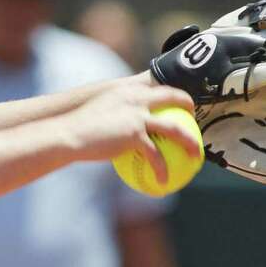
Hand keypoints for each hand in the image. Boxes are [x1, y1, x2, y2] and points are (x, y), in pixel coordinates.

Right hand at [62, 79, 198, 182]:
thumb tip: (123, 131)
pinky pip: (155, 154)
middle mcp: (136, 98)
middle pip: (172, 97)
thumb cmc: (79, 130)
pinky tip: (164, 180)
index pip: (157, 86)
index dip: (171, 92)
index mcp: (128, 91)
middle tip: (194, 118)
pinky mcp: (134, 134)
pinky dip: (162, 169)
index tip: (178, 102)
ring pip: (174, 128)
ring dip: (189, 141)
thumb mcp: (99, 115)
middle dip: (188, 104)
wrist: (70, 135)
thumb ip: (115, 116)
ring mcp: (137, 115)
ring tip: (195, 154)